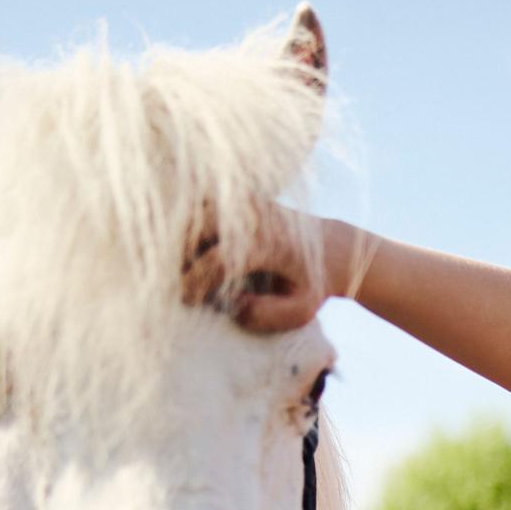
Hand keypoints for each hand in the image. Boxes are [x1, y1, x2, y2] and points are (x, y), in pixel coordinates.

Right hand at [180, 205, 352, 333]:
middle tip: (176, 279)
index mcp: (268, 244)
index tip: (187, 300)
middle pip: (196, 226)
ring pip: (193, 209)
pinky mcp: (240, 195)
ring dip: (180, 235)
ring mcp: (246, 200)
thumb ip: (267, 314)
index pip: (217, 261)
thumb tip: (232, 305)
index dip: (195, 283)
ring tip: (182, 263)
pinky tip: (189, 245)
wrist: (334, 248)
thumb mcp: (301, 309)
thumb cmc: (312, 285)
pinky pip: (201, 202)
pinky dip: (189, 221)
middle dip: (179, 255)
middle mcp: (254, 216)